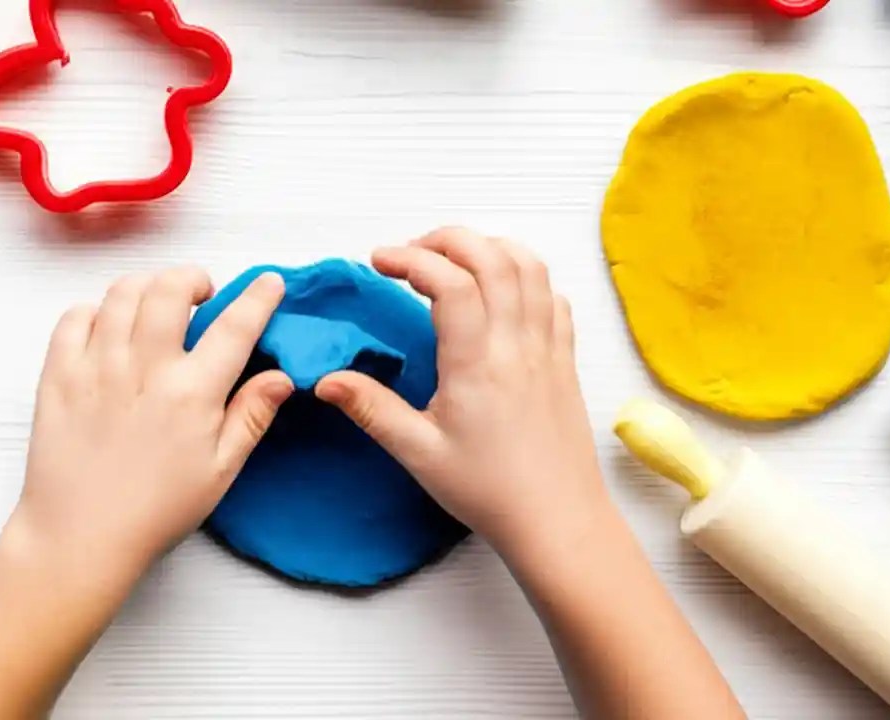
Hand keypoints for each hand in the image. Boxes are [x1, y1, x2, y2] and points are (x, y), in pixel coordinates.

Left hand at [12, 268, 292, 588]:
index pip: (234, 326)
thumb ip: (251, 417)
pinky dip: (96, 310)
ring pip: (122, 293)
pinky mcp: (58, 374)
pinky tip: (110, 327)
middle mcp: (144, 368)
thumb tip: (281, 376)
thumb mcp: (220, 472)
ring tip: (158, 305)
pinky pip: (74, 316)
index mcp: (192, 393)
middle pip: (170, 289)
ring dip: (148, 287)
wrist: (79, 536)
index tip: (268, 282)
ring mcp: (96, 366)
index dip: (257, 297)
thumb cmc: (155, 511)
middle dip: (193, 278)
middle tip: (202, 293)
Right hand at [316, 228, 607, 558]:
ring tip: (453, 261)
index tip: (378, 263)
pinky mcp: (565, 362)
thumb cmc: (488, 492)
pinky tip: (501, 293)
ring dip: (489, 248)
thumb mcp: (418, 453)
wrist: (557, 521)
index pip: (451, 283)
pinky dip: (526, 277)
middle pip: (493, 257)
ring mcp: (548, 349)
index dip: (412, 259)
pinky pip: (553, 298)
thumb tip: (325, 379)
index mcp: (477, 364)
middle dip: (448, 239)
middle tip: (410, 255)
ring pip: (530, 268)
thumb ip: (371, 409)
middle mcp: (517, 345)